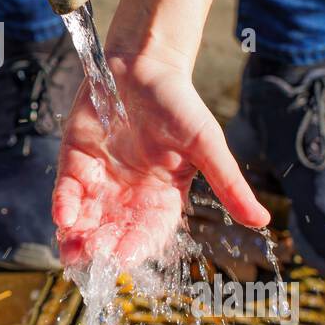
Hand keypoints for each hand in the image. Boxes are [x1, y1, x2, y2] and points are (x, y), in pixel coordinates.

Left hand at [53, 52, 268, 268]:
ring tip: (72, 251)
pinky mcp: (75, 163)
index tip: (125, 259)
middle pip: (113, 232)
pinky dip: (63, 205)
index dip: (136, 246)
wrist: (143, 64)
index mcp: (161, 198)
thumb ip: (229, 183)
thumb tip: (261, 220)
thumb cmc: (180, 104)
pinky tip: (63, 217)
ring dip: (77, 237)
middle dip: (102, 247)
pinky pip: (67, 192)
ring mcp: (100, 180)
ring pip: (86, 220)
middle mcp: (128, 196)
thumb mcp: (207, 144)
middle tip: (93, 257)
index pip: (148, 233)